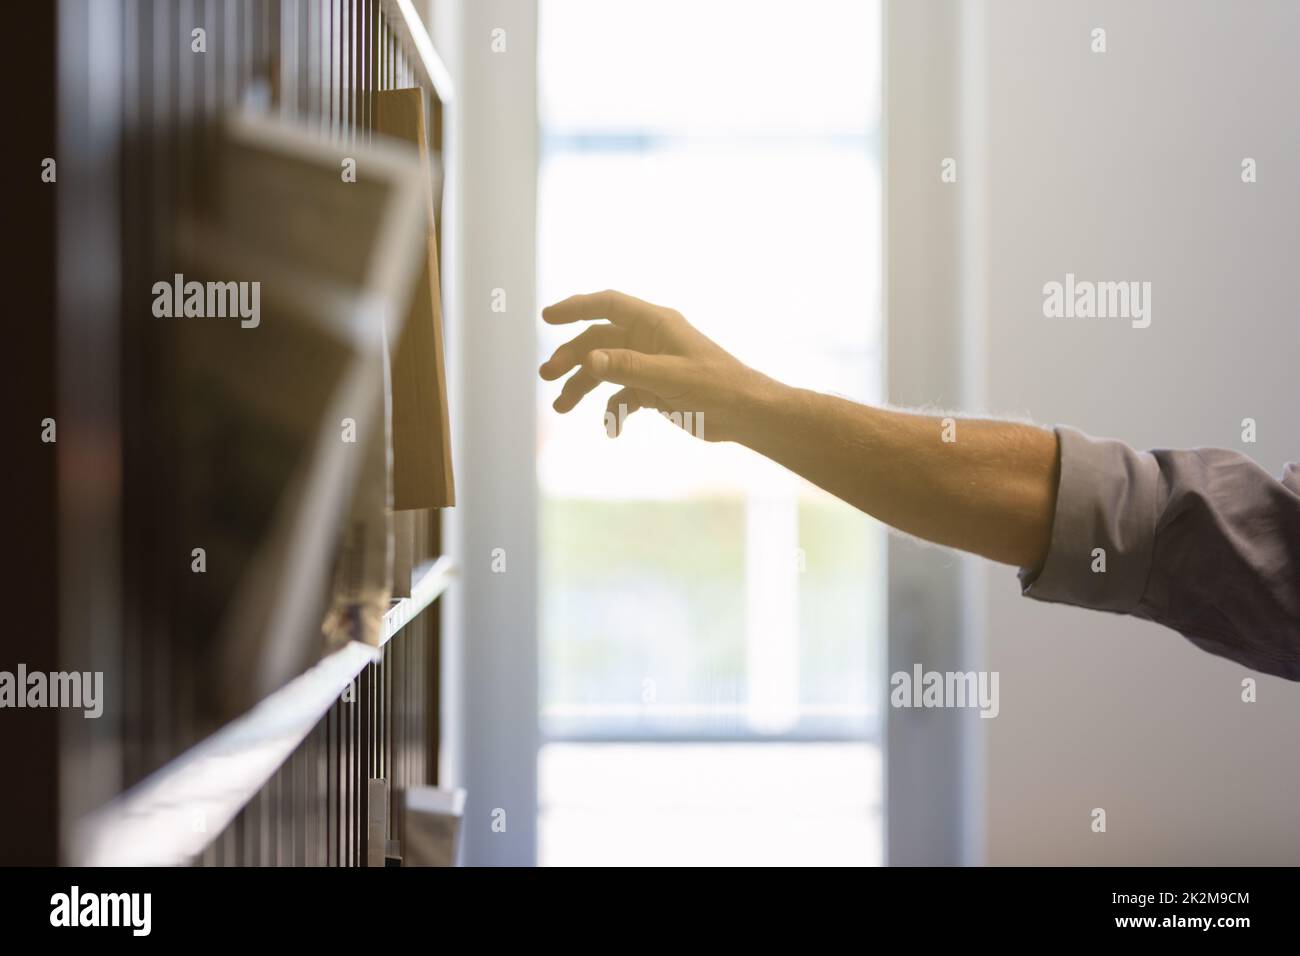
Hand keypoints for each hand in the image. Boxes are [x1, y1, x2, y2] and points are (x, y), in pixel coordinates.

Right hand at [539, 290, 777, 442]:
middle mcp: (650, 340)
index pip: (608, 305)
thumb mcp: (671, 377)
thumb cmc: (718, 387)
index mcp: (656, 324)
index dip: (576, 307)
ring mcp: (650, 365)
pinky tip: (610, 428)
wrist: (747, 415)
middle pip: (598, 341)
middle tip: (546, 374)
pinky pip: (622, 396)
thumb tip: (588, 359)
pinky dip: (612, 411)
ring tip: (560, 407)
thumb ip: (629, 367)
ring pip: (605, 370)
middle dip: (571, 356)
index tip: (547, 318)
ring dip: (582, 387)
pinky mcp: (655, 390)